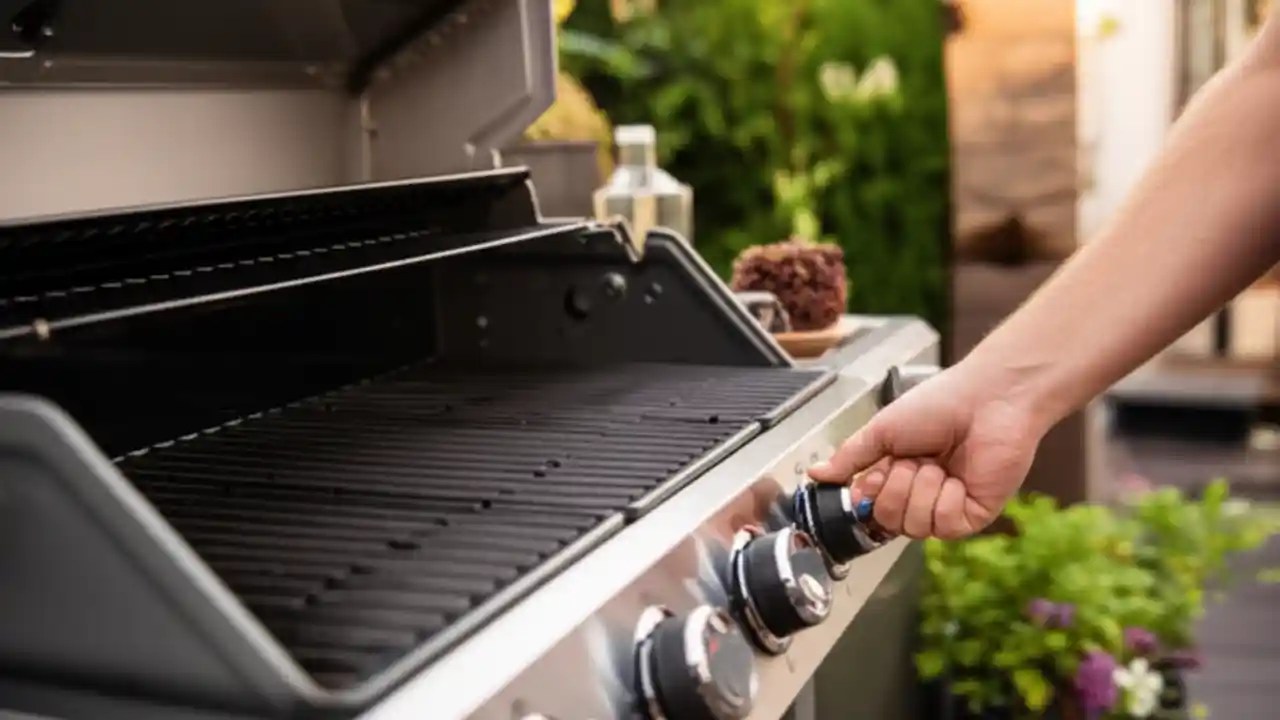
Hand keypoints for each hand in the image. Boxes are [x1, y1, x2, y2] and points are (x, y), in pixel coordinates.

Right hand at [807, 361, 1046, 539]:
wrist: (986, 399)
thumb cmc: (939, 405)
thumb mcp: (882, 430)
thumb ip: (850, 457)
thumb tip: (815, 474)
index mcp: (897, 475)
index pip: (869, 507)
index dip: (870, 492)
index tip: (879, 470)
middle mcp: (920, 495)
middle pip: (888, 521)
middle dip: (896, 488)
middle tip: (913, 461)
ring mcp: (946, 507)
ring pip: (915, 527)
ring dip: (921, 490)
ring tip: (937, 465)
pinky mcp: (973, 515)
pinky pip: (944, 526)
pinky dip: (945, 498)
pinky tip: (956, 477)